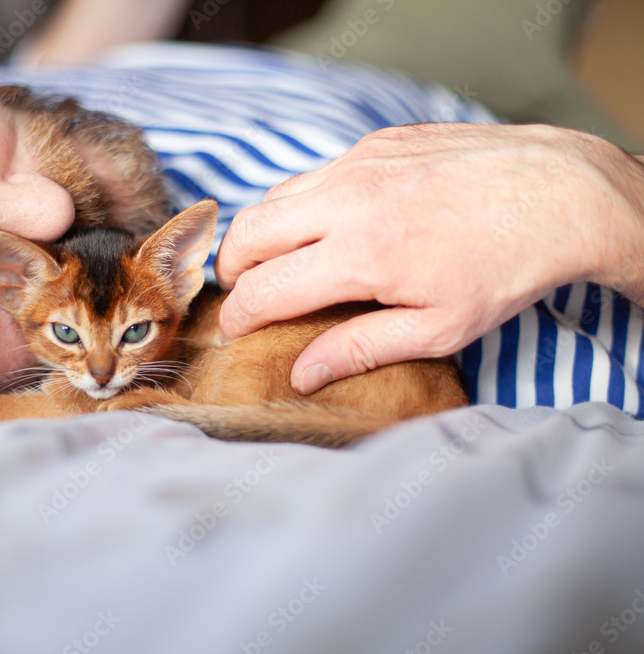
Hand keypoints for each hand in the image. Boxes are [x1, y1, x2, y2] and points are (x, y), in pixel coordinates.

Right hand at [215, 123, 643, 394]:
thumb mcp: (439, 329)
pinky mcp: (378, 141)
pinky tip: (329, 226)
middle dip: (231, 269)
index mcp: (360, 256)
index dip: (239, 315)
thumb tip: (301, 375)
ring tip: (276, 261)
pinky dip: (305, 203)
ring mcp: (361, 163)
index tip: (236, 330)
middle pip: (249, 232)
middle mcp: (348, 201)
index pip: (264, 289)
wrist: (559, 193)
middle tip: (242, 293)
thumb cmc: (506, 269)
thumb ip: (360, 349)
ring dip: (262, 232)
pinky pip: (316, 172)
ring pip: (275, 196)